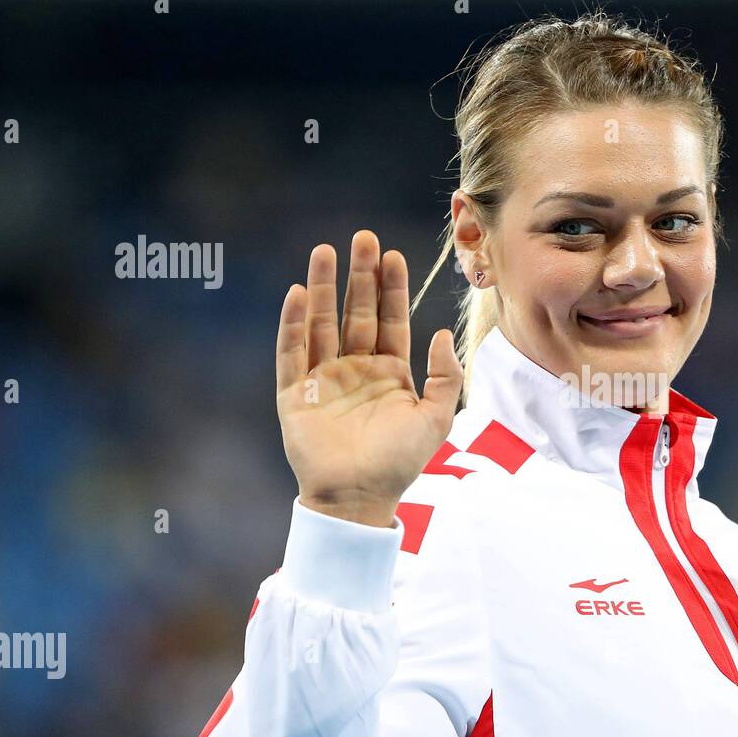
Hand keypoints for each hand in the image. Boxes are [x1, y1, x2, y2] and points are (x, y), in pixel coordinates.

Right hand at [276, 229, 462, 526]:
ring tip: (326, 251)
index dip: (391, 289)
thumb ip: (445, 377)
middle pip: (356, 313)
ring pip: (322, 323)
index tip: (393, 255)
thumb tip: (441, 334)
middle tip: (363, 238)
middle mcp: (355, 369)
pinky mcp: (295, 394)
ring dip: (324, 288)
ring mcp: (323, 379)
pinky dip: (294, 324)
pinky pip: (292, 353)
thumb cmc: (399, 463)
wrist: (360, 499)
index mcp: (389, 373)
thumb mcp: (436, 419)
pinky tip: (299, 294)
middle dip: (360, 276)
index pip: (390, 320)